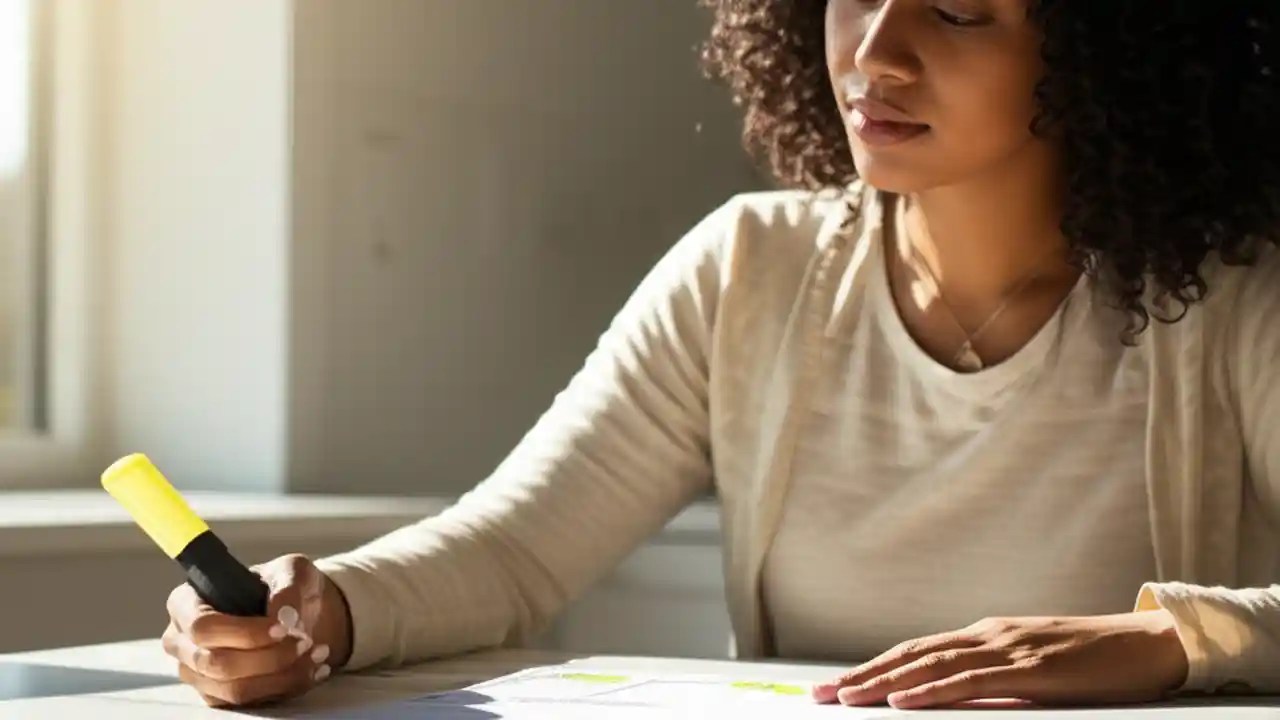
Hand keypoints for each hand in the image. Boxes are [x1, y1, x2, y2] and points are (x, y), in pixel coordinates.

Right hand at [161, 554, 353, 706]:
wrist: (296, 612)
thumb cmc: (283, 585)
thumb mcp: (291, 571)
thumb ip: (288, 587)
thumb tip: (284, 617)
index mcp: (186, 602)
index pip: (203, 626)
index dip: (244, 633)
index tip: (283, 628)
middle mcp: (182, 641)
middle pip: (216, 664)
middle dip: (268, 657)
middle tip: (306, 643)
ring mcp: (196, 673)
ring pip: (235, 689)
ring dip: (283, 675)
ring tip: (317, 654)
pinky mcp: (217, 696)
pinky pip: (250, 703)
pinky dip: (287, 687)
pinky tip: (313, 670)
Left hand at [812, 611, 1188, 709]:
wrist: (1148, 646)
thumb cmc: (1092, 663)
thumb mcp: (1031, 671)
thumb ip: (991, 680)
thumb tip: (947, 702)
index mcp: (985, 636)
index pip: (915, 652)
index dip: (872, 668)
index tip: (836, 687)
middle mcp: (987, 636)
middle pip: (910, 655)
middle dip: (862, 676)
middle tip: (820, 696)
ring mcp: (1007, 648)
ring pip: (930, 665)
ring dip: (883, 683)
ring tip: (847, 698)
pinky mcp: (1030, 668)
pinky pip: (971, 681)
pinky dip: (933, 690)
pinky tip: (905, 701)